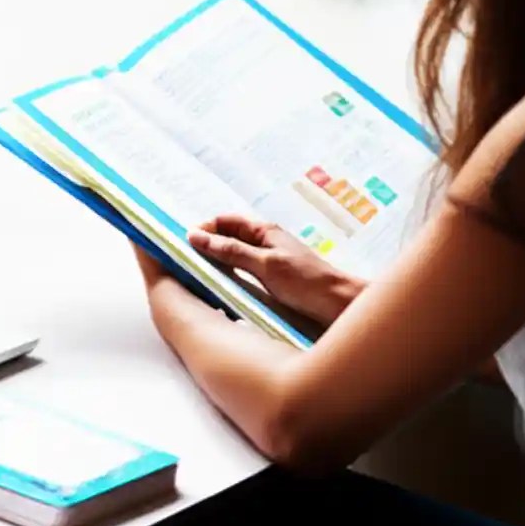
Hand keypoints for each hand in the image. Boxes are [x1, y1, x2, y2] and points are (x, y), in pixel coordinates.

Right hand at [187, 215, 365, 326]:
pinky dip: (228, 276)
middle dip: (207, 245)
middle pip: (227, 236)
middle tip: (188, 261)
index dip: (204, 228)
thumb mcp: (264, 265)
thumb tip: (197, 236)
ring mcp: (268, 260)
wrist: (338, 305)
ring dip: (217, 262)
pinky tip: (222, 287)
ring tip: (200, 275)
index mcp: (264, 231)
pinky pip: (242, 271)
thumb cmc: (306, 282)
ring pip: (233, 255)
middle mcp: (265, 242)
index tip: (186, 244)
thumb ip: (230, 251)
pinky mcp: (270, 278)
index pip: (225, 221)